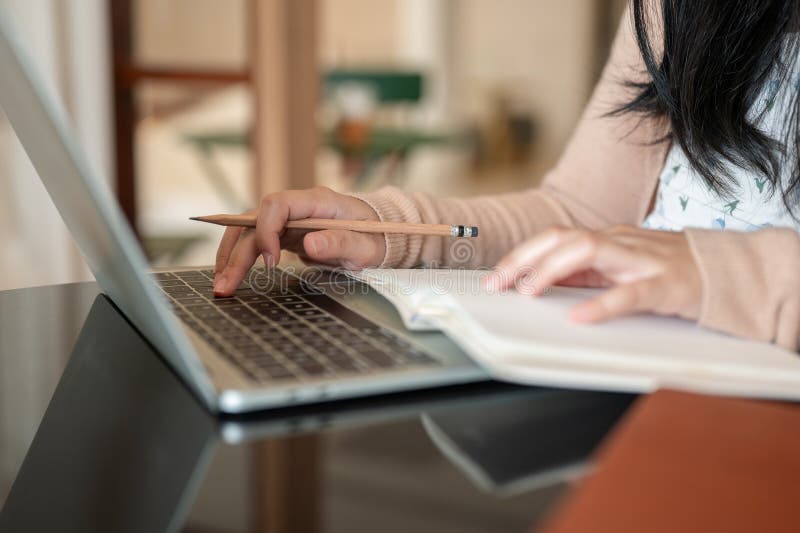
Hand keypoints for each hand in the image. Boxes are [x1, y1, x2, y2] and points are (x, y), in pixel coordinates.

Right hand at [213, 186, 384, 295]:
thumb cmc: (376, 238)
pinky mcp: (285, 233)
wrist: (380, 235)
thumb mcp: (366, 247)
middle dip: (237, 253)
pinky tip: (229, 275)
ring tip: (221, 285)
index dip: (266, 230)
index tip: (270, 262)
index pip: (276, 204)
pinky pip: (255, 240)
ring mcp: (289, 219)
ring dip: (231, 256)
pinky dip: (240, 257)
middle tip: (226, 284)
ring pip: (248, 230)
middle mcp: (298, 207)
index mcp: (318, 202)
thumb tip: (310, 245)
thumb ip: (340, 243)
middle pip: (255, 221)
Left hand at [483, 225, 701, 322]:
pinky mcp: (666, 285)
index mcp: (606, 240)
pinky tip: (580, 317)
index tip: (494, 279)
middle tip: (498, 284)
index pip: (553, 238)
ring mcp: (643, 260)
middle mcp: (619, 242)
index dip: (520, 256)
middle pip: (562, 237)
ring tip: (529, 291)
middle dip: (524, 258)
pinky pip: (630, 292)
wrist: (729, 273)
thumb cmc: (670, 271)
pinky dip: (602, 304)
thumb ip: (584, 273)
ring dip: (552, 269)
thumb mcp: (619, 270)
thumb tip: (542, 280)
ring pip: (589, 250)